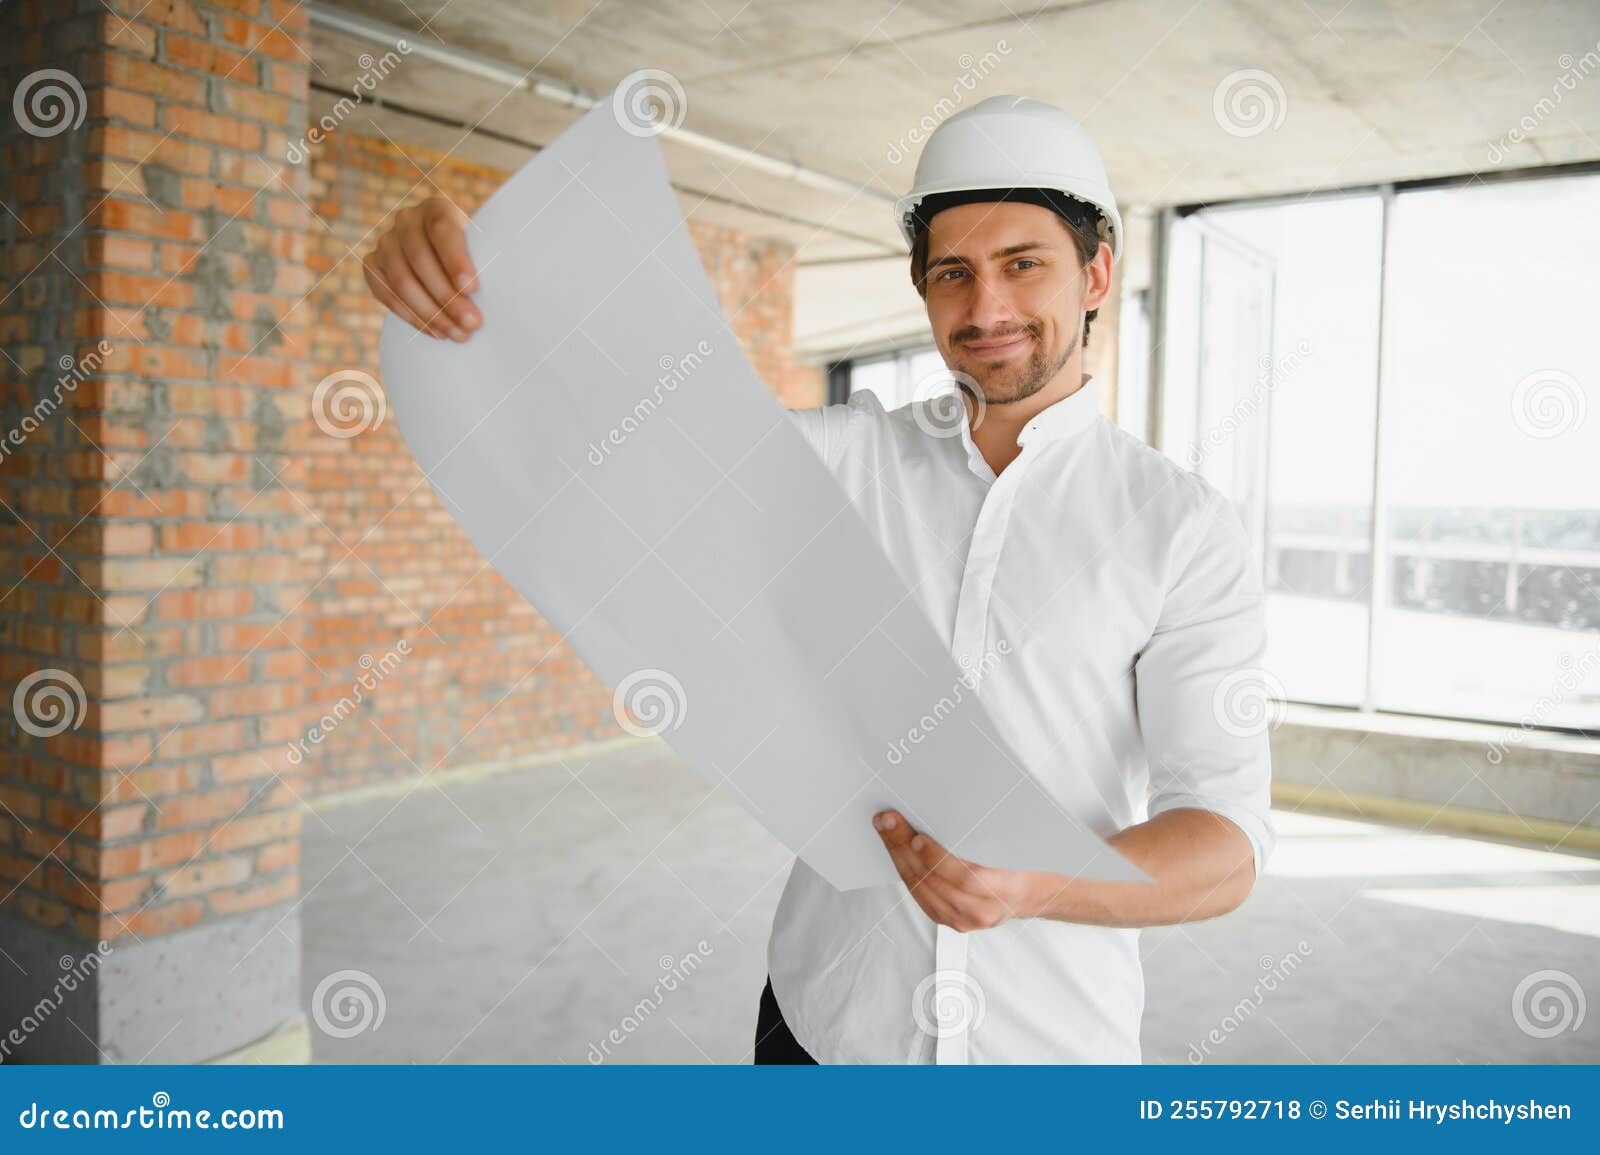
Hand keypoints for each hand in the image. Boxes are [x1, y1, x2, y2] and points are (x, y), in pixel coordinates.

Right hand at [361, 196, 482, 341]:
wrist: (445, 261)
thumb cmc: (474, 256)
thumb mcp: (483, 250)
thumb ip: (485, 260)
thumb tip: (502, 293)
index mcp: (436, 208)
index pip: (442, 230)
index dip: (455, 260)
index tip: (472, 289)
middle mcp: (406, 220)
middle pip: (421, 260)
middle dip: (448, 297)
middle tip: (472, 323)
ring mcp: (386, 242)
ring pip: (402, 281)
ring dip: (431, 313)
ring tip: (458, 334)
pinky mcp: (373, 265)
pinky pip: (386, 294)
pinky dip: (412, 317)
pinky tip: (437, 332)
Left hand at [872, 809, 1044, 931]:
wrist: (1028, 898)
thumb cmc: (1021, 867)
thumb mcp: (1015, 848)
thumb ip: (989, 836)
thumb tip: (953, 808)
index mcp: (1002, 891)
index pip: (965, 877)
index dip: (937, 858)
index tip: (917, 837)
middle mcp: (979, 911)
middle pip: (934, 879)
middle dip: (905, 847)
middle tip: (888, 821)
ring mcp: (961, 920)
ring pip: (920, 887)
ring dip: (899, 856)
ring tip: (885, 830)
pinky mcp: (946, 919)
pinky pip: (918, 894)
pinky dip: (905, 869)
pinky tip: (895, 851)